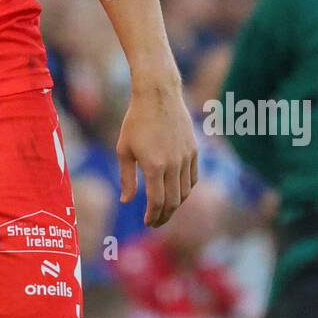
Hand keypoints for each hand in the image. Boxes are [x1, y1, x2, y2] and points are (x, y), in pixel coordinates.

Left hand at [116, 81, 197, 226]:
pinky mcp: (194, 150)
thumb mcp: (124, 149)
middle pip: (173, 201)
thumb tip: (127, 201)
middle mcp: (173, 165)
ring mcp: (186, 157)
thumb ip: (127, 178)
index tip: (147, 222)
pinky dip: (186, 190)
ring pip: (185, 192)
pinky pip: (193, 178)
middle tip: (155, 222)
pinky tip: (177, 192)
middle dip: (164, 216)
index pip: (157, 202)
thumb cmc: (136, 121)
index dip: (153, 216)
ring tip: (165, 209)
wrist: (158, 95)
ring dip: (176, 205)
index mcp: (154, 166)